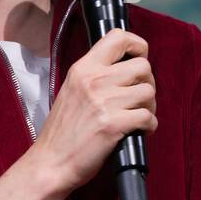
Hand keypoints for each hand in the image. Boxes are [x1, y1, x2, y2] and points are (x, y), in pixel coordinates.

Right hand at [28, 29, 156, 197]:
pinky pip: (148, 117)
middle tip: (138, 98)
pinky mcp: (113, 125)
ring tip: (137, 116)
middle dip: (147, 83)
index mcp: (82, 68)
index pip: (118, 37)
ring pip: (148, 92)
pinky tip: (138, 131)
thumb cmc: (63, 131)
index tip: (138, 58)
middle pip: (143, 66)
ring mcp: (104, 102)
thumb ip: (96, 76)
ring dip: (149, 106)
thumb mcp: (72, 90)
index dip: (137, 45)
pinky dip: (149, 126)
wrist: (50, 162)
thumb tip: (127, 69)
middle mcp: (94, 80)